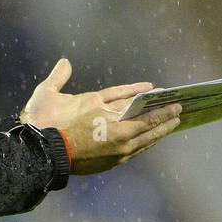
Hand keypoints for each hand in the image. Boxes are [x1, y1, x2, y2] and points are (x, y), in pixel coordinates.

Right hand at [19, 58, 181, 174]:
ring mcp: (116, 144)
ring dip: (161, 128)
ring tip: (174, 122)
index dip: (142, 92)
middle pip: (144, 117)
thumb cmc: (43, 123)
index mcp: (97, 105)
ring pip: (146, 135)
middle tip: (178, 108)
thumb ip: (59, 76)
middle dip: (163, 112)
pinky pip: (138, 149)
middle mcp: (112, 125)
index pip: (127, 95)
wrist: (43, 154)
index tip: (156, 90)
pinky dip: (149, 142)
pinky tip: (156, 139)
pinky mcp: (114, 160)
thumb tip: (65, 61)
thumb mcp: (47, 94)